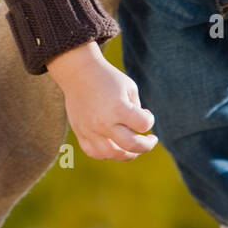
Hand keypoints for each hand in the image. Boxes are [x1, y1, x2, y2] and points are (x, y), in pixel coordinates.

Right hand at [48, 42, 157, 160]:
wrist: (78, 73)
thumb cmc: (107, 79)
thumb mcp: (129, 88)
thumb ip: (137, 110)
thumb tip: (139, 129)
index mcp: (118, 108)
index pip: (144, 124)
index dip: (150, 120)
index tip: (146, 113)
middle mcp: (104, 122)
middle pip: (131, 146)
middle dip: (146, 145)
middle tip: (149, 140)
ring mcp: (90, 130)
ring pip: (112, 154)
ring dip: (127, 154)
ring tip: (132, 148)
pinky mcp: (80, 132)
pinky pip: (94, 152)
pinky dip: (107, 153)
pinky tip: (113, 146)